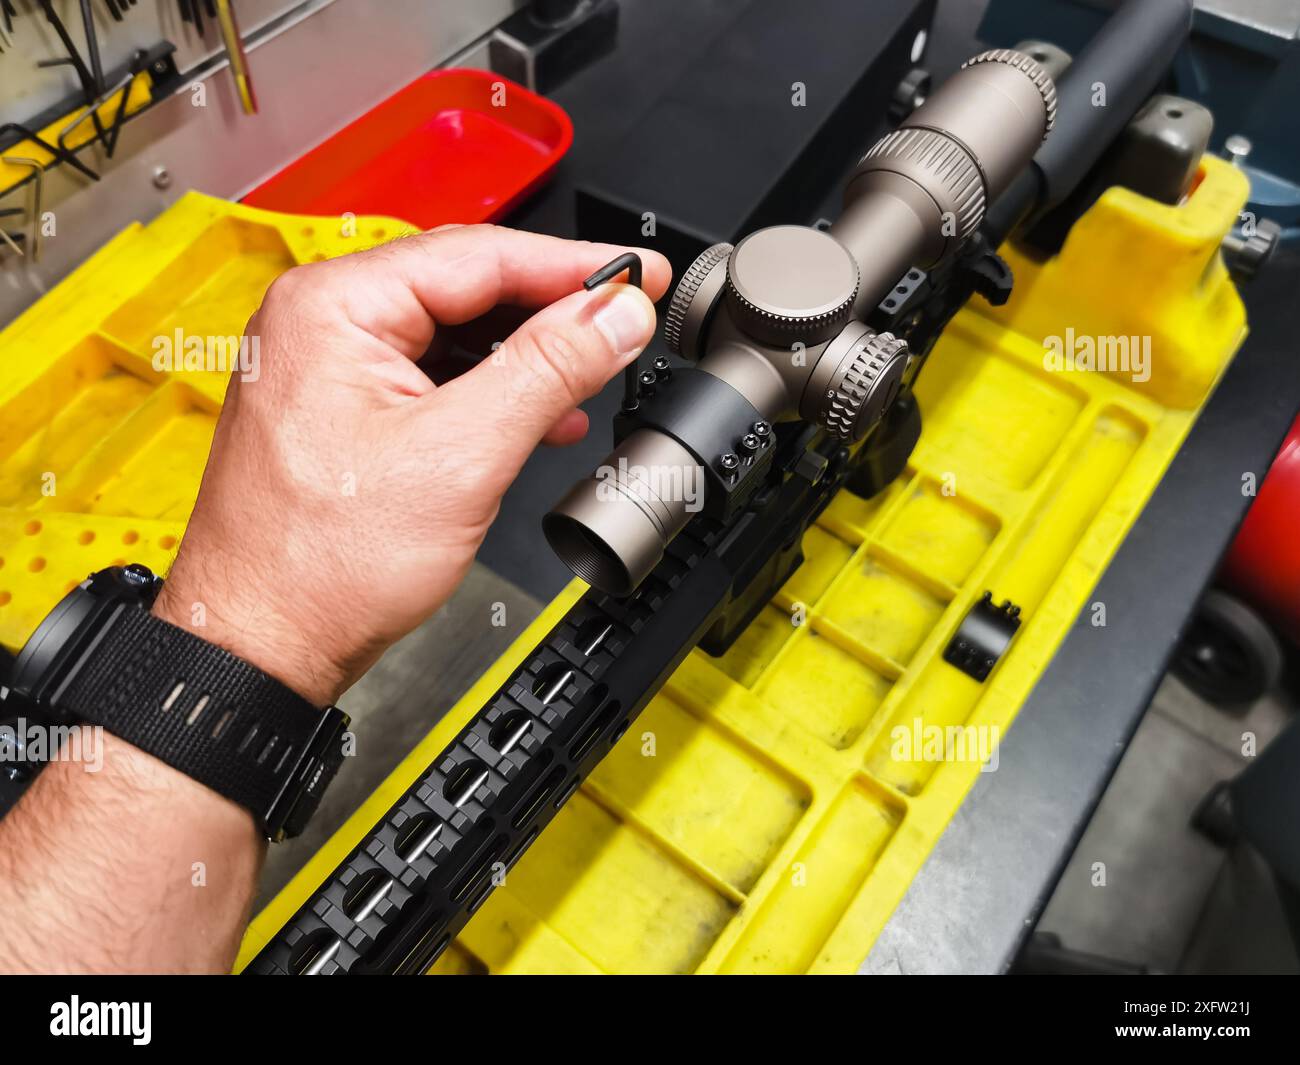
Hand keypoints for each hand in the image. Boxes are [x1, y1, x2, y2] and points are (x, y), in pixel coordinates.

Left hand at [152, 225, 670, 705]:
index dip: (575, 266)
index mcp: (333, 307)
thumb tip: (615, 315)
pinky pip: (432, 377)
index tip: (641, 274)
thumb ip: (549, 370)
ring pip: (455, 334)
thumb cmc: (320, 565)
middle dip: (554, 310)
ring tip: (593, 375)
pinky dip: (491, 393)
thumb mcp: (462, 456)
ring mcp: (327, 367)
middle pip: (467, 288)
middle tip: (628, 319)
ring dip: (529, 357)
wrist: (261, 646)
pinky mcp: (341, 410)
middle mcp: (320, 323)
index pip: (481, 256)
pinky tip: (539, 417)